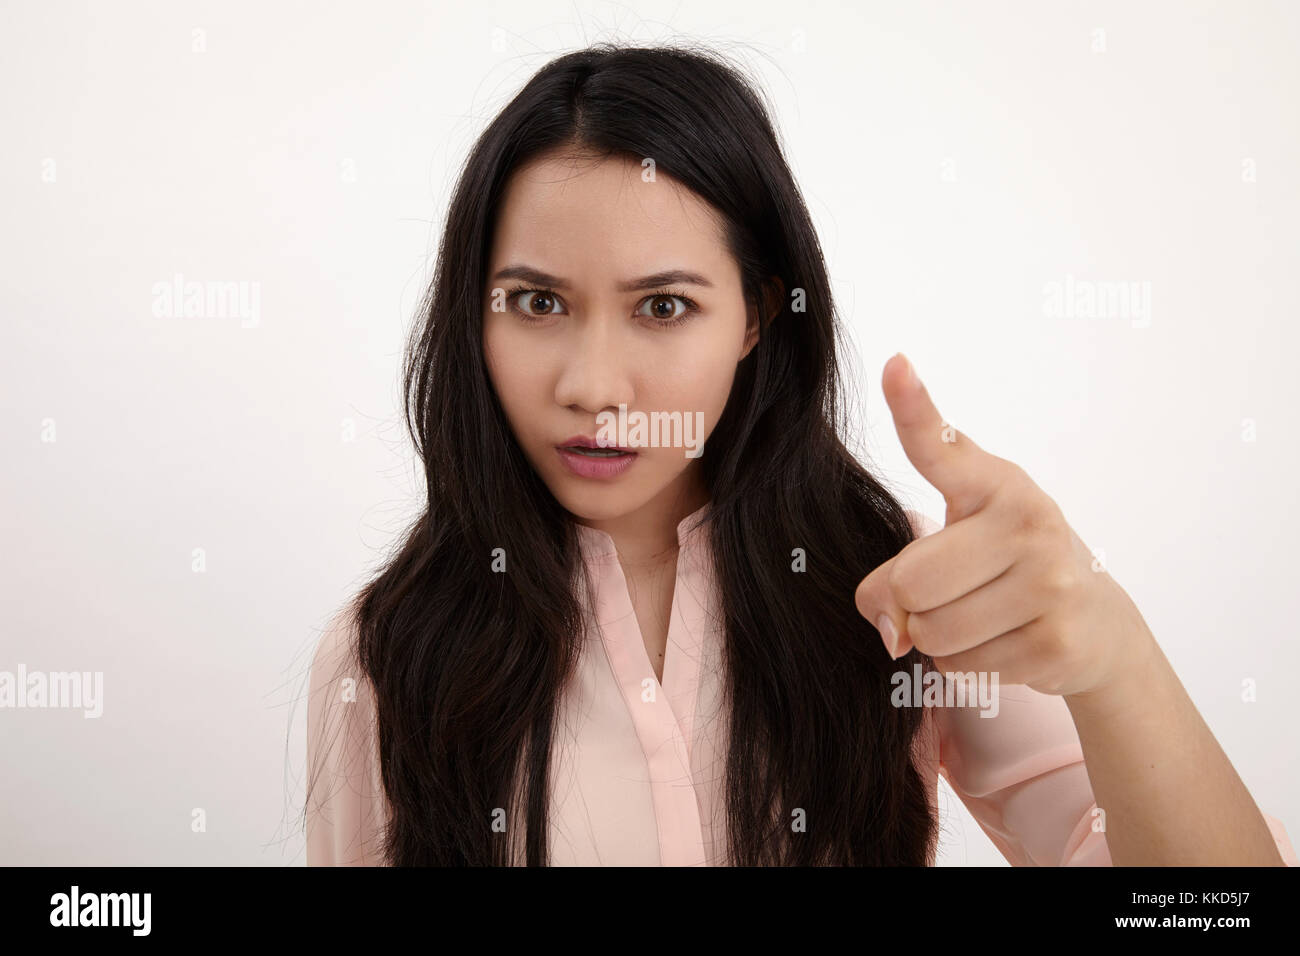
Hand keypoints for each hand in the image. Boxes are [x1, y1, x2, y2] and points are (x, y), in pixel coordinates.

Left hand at [853, 353, 1154, 697]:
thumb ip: (904, 568)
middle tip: (949, 592)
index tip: (894, 367)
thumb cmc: (1009, 568)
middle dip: (909, 602)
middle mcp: (1028, 523)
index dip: (913, 408)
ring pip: (930, 632)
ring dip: (937, 638)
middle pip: (908, 581)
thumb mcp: (964, 538)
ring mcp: (1048, 582)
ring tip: (982, 617)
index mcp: (997, 485)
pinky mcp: (1055, 641)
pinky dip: (966, 664)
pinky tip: (1005, 642)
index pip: (942, 448)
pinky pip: (960, 665)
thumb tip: (891, 632)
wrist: (1099, 623)